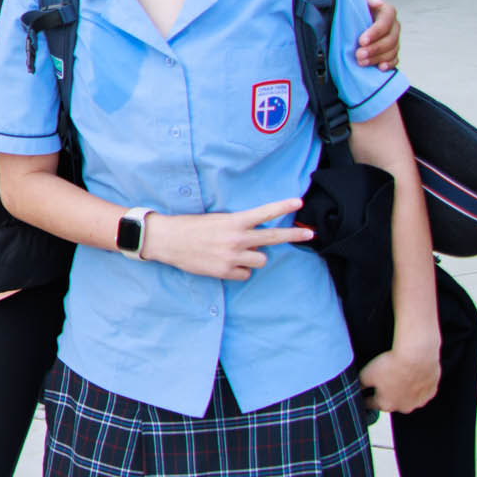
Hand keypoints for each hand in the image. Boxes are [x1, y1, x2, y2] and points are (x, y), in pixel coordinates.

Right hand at [140, 198, 313, 279]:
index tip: (298, 202)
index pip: (264, 213)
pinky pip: (245, 273)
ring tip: (236, 252)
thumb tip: (255, 237)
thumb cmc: (190, 227)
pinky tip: (225, 263)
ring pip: (261, 260)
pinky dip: (239, 269)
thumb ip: (238, 227)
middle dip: (294, 235)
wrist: (167, 240)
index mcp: (233, 222)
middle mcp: (236, 239)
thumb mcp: (216, 220)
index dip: (283, 207)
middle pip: (273, 238)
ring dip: (253, 256)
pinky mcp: (225, 271)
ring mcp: (232, 256)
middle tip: (309, 234)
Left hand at [355, 0, 399, 69]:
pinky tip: (380, 67)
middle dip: (375, 49)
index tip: (361, 41)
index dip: (375, 32)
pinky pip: (395, 58)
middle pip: (390, 39)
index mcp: (387, 11)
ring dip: (377, 58)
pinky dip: (389, 64)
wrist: (353, 16)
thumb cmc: (356, 6)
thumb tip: (376, 1)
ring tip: (361, 62)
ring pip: (392, 50)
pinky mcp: (391, 50)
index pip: (386, 22)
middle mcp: (393, 25)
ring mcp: (394, 38)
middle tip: (358, 55)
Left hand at [359, 341, 439, 412]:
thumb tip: (355, 388)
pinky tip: (412, 373)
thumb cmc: (391, 365)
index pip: (370, 404)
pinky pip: (421, 390)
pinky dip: (416, 384)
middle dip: (385, 393)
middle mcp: (404, 407)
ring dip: (403, 389)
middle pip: (391, 401)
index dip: (364, 397)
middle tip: (383, 379)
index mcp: (387, 405)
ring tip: (399, 374)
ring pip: (407, 397)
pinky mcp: (431, 391)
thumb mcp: (366, 374)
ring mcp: (420, 401)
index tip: (362, 393)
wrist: (418, 356)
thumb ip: (360, 384)